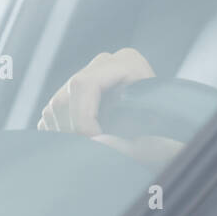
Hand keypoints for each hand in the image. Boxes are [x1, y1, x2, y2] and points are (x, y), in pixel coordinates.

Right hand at [37, 48, 183, 166]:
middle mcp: (104, 63)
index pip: (85, 83)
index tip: (95, 141)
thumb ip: (127, 145)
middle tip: (90, 152)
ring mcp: (86, 76)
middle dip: (73, 129)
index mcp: (128, 63)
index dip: (83, 116)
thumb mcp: (152, 145)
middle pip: (66, 96)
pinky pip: (51, 116)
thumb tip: (96, 144)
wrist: (165, 141)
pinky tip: (81, 146)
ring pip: (55, 107)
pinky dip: (59, 136)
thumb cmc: (165, 140)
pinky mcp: (72, 95)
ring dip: (66, 135)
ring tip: (91, 151)